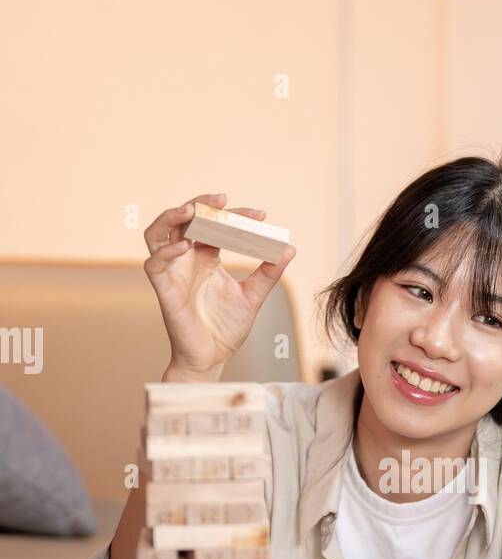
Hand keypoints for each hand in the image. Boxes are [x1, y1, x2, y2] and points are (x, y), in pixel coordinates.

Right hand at [143, 192, 296, 379]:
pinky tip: (186, 246)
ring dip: (172, 217)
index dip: (236, 216)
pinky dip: (166, 252)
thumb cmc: (226, 329)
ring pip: (158, 233)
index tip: (261, 216)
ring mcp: (172, 272)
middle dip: (202, 205)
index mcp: (206, 256)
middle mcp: (186, 259)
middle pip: (185, 220)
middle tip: (224, 199)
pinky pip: (154, 264)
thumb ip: (268, 273)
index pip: (216, 224)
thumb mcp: (253, 297)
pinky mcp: (163, 290)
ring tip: (193, 209)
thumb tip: (289, 248)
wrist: (212, 359)